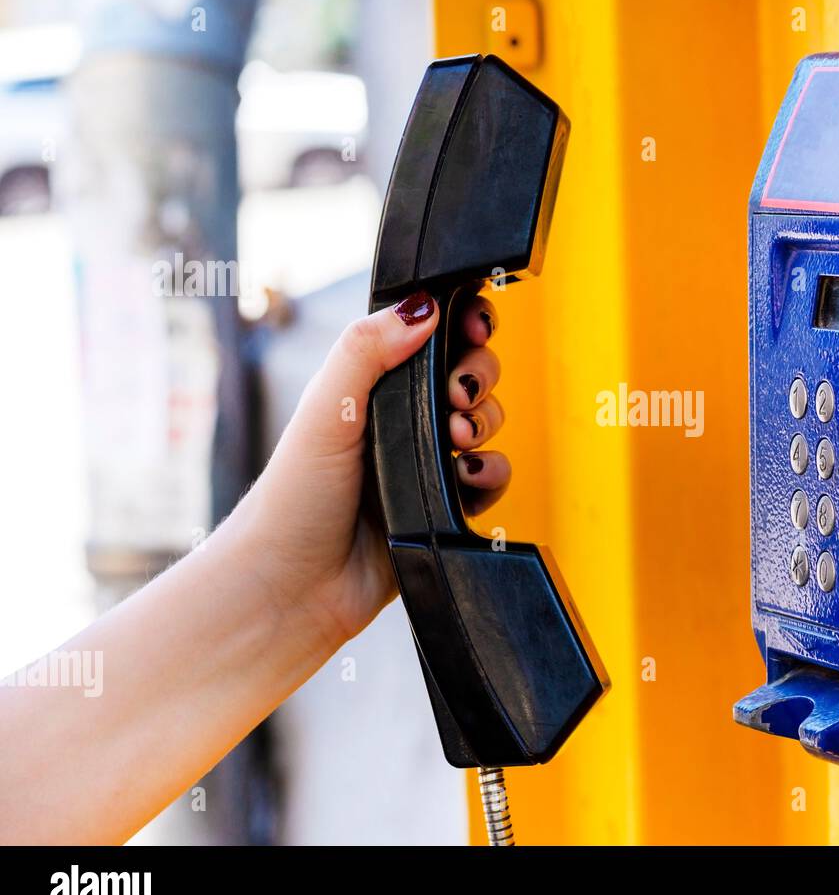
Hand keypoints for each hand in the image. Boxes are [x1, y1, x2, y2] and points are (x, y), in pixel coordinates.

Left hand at [238, 289, 509, 646]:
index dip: (461, 325)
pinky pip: (491, 479)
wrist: (294, 587)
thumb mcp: (324, 410)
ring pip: (486, 424)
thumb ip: (366, 350)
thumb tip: (422, 307)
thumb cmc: (291, 499)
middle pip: (469, 375)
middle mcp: (401, 421)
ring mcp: (425, 464)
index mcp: (370, 386)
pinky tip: (466, 478)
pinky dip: (491, 474)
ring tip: (456, 442)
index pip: (428, 338)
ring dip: (484, 424)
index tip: (475, 325)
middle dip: (477, 377)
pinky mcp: (445, 508)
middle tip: (457, 396)